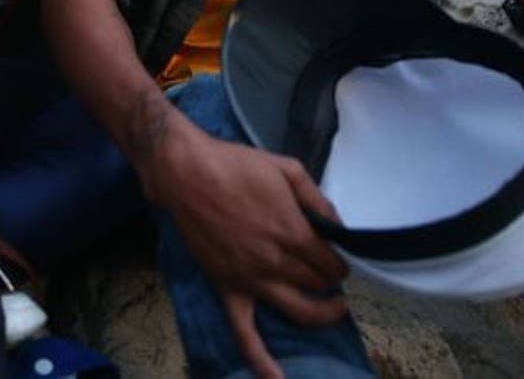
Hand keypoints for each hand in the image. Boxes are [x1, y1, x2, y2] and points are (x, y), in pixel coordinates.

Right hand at [151, 121, 348, 378]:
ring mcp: (250, 279)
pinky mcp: (227, 287)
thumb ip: (318, 198)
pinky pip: (244, 331)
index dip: (338, 261)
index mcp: (292, 232)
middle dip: (328, 279)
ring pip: (299, 310)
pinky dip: (261, 360)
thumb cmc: (234, 165)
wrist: (184, 172)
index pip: (332, 263)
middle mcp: (275, 262)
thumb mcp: (286, 168)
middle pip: (317, 285)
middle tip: (326, 268)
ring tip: (332, 307)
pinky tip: (276, 378)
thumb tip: (337, 226)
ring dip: (321, 312)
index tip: (334, 254)